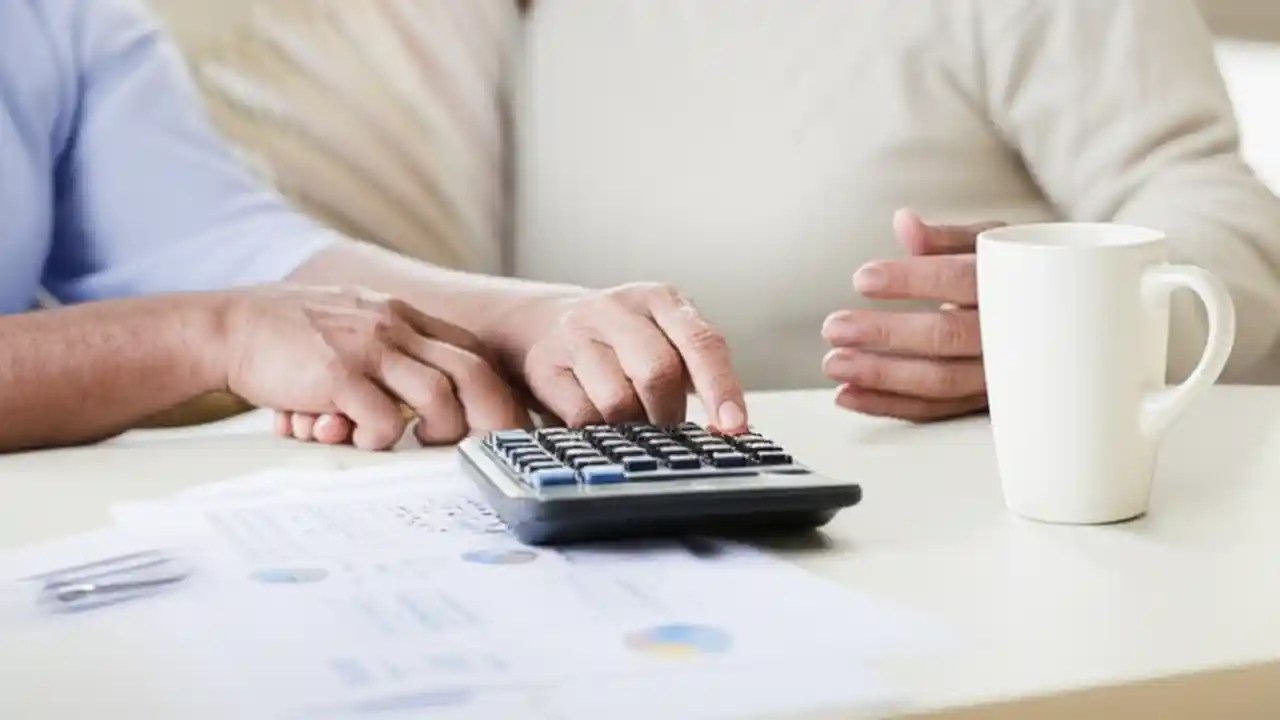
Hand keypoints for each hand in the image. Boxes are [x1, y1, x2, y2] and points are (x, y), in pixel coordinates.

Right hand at [220, 285, 526, 449]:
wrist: (228, 327)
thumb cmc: (293, 338)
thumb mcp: (356, 326)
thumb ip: (394, 352)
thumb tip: (433, 401)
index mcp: (403, 316)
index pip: (473, 350)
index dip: (496, 391)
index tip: (504, 425)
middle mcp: (394, 326)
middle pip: (474, 373)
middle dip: (491, 417)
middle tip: (484, 448)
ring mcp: (368, 349)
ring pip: (439, 398)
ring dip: (437, 432)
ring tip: (417, 441)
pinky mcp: (338, 375)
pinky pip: (383, 421)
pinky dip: (377, 441)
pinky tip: (351, 437)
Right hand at [490, 283, 748, 432]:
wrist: (541, 321)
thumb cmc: (621, 341)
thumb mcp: (663, 336)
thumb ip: (696, 369)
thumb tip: (730, 426)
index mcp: (660, 299)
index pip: (701, 342)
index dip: (721, 387)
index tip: (734, 425)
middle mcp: (618, 310)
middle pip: (658, 372)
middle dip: (670, 412)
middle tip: (671, 431)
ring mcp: (577, 335)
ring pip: (618, 400)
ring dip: (634, 426)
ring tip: (634, 423)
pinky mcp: (545, 367)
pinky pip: (584, 416)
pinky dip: (601, 432)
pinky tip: (603, 426)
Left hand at [822, 210, 1002, 421]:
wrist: (1076, 320)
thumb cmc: (1021, 275)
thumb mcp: (997, 245)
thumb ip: (947, 238)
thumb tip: (904, 223)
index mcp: (1013, 283)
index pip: (959, 279)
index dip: (911, 280)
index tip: (862, 278)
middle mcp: (1012, 333)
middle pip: (946, 336)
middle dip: (885, 334)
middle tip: (834, 328)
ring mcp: (1001, 373)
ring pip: (940, 381)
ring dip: (881, 376)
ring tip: (834, 364)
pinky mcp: (985, 402)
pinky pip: (936, 410)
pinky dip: (889, 406)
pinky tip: (848, 394)